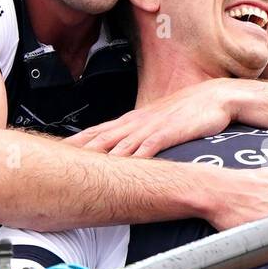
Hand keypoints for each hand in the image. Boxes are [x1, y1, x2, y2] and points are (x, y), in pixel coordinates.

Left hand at [67, 80, 234, 156]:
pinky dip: (132, 159)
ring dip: (97, 158)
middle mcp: (136, 123)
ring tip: (77, 171)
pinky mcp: (168, 133)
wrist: (215, 97)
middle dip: (75, 151)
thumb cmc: (189, 112)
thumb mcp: (159, 124)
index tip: (54, 153)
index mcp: (132, 120)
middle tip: (52, 163)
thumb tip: (128, 153)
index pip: (96, 132)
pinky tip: (121, 170)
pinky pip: (146, 148)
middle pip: (98, 138)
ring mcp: (150, 127)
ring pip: (117, 145)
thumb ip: (141, 138)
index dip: (75, 143)